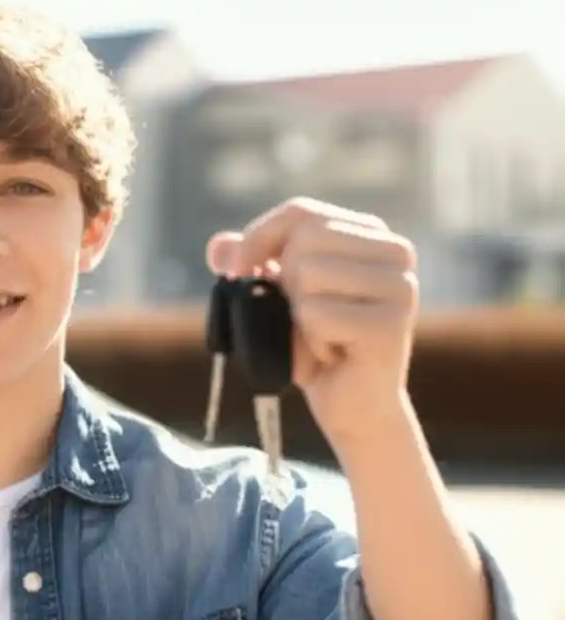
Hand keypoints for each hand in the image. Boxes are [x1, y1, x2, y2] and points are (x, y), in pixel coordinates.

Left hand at [206, 197, 419, 445]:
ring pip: (308, 274)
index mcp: (372, 234)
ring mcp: (400, 286)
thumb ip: (249, 263)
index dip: (258, 236)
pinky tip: (333, 356)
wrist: (351, 407)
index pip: (301, 211)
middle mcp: (396, 252)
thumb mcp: (276, 296)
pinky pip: (317, 315)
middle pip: (304, 239)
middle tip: (303, 318)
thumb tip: (218, 246)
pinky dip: (309, 341)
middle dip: (284, 282)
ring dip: (298, 316)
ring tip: (322, 338)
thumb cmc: (313, 346)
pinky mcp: (391, 324)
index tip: (233, 269)